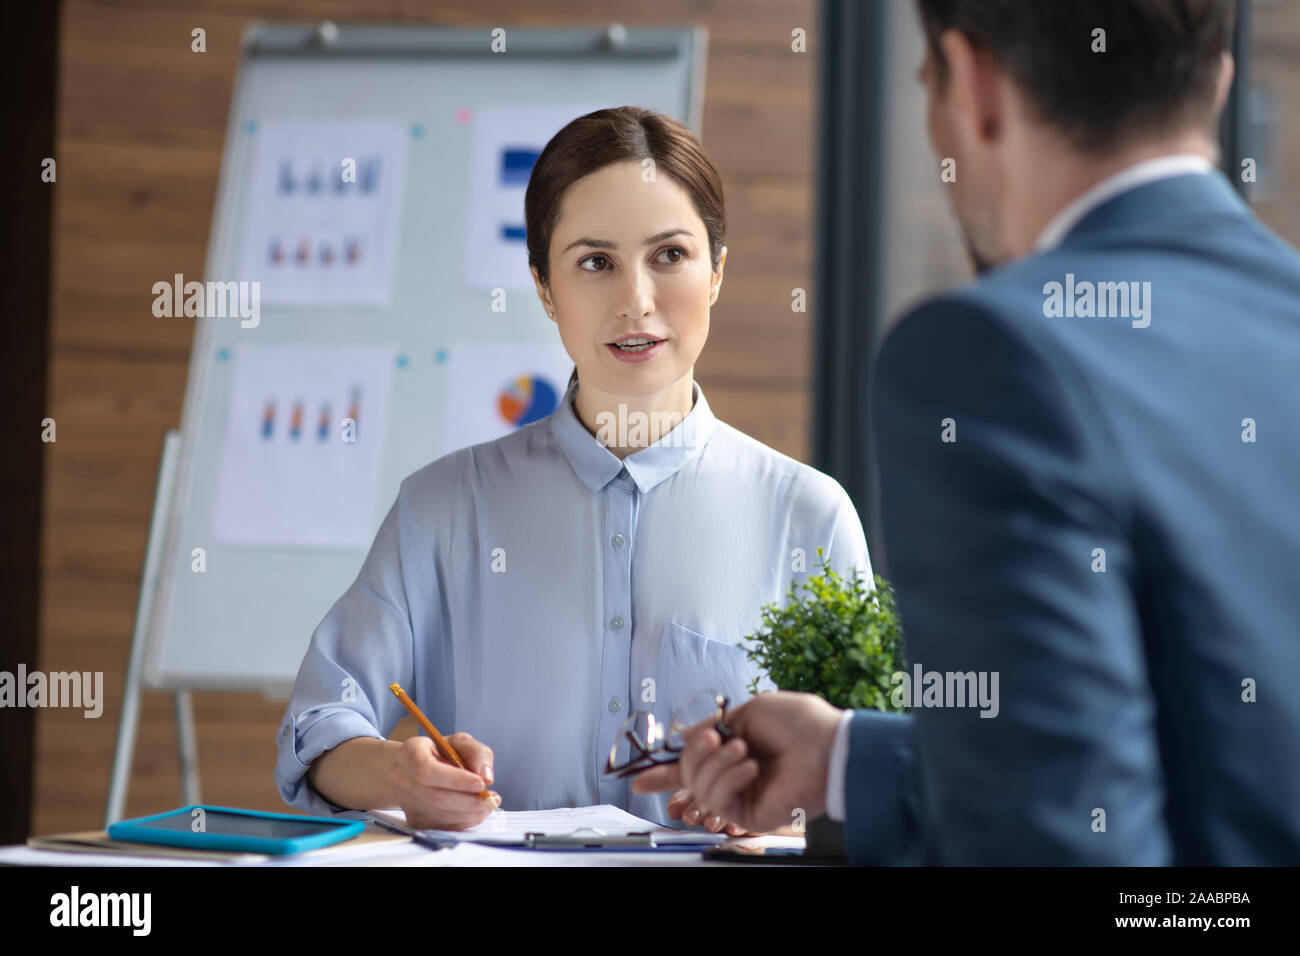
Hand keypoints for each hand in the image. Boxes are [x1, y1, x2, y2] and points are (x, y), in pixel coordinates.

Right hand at [388, 732, 499, 829]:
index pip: (428, 770)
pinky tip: (476, 812)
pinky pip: (441, 826)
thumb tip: (486, 776)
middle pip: (435, 797)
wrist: (417, 769)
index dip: (456, 780)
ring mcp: (406, 802)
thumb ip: (477, 753)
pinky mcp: (414, 820)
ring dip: (470, 813)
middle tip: (491, 798)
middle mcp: (401, 778)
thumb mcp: (461, 742)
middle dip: (468, 801)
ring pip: (439, 815)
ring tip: (488, 804)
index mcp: (410, 753)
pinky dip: (464, 821)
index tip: (481, 783)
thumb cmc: (441, 752)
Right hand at [632, 692, 842, 833]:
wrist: (828, 745)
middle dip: (695, 753)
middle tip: (714, 738)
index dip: (663, 775)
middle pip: (689, 776)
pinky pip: (719, 800)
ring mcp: (743, 797)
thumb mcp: (748, 711)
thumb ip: (712, 725)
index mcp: (734, 751)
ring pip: (700, 788)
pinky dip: (729, 778)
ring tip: (743, 750)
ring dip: (716, 763)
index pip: (693, 768)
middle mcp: (735, 776)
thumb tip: (685, 740)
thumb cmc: (797, 723)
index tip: (638, 781)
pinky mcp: (750, 815)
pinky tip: (751, 766)